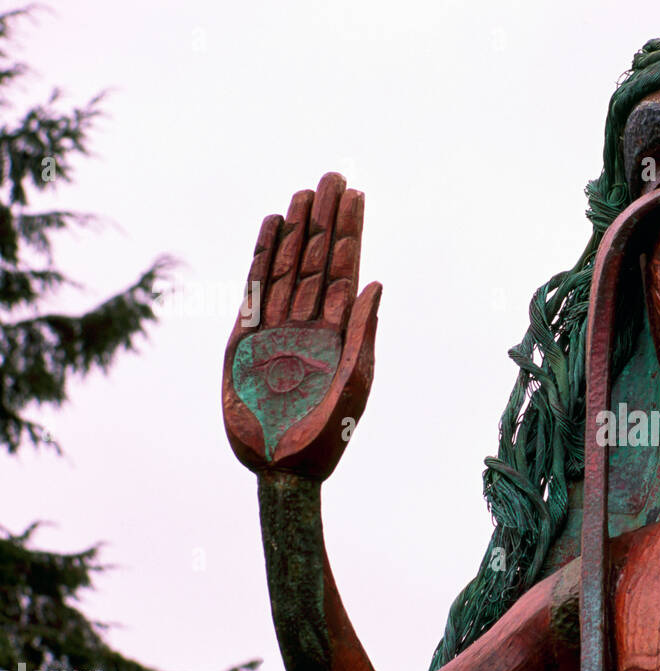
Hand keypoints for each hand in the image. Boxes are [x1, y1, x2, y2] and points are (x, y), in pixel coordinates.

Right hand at [222, 172, 381, 478]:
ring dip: (296, 230)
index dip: (351, 233)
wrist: (284, 467)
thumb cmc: (327, 434)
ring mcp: (278, 326)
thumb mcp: (355, 383)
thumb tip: (375, 283)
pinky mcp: (246, 337)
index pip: (347, 270)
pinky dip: (263, 256)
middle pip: (318, 259)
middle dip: (326, 219)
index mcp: (341, 333)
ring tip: (304, 193)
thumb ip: (361, 333)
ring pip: (288, 266)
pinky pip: (255, 288)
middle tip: (333, 176)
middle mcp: (310, 323)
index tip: (357, 196)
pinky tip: (272, 227)